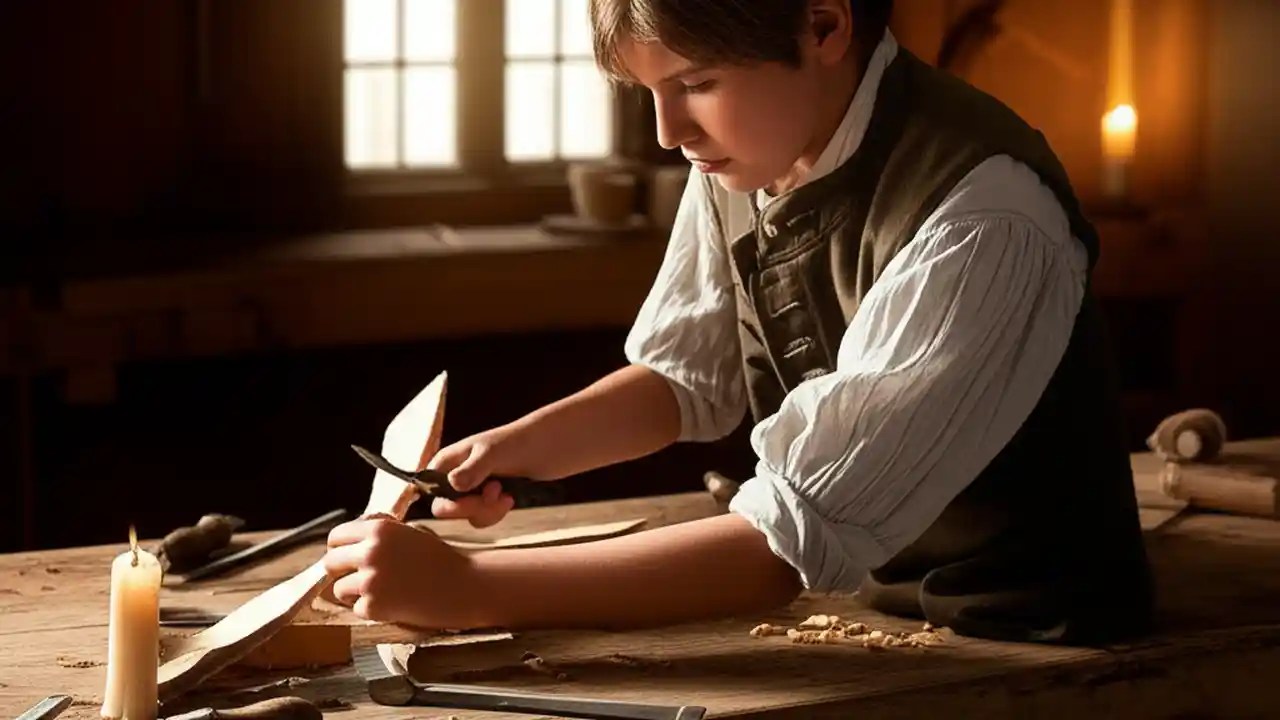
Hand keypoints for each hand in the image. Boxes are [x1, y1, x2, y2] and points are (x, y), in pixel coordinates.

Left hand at [322, 514, 482, 628]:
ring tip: (380, 592)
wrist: (465, 586)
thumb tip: (348, 542)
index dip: (341, 547)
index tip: (348, 556)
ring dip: (354, 593)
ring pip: (338, 589)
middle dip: (342, 571)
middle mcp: (370, 552)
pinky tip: (391, 604)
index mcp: (379, 529)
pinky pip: (356, 609)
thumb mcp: (409, 533)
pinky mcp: (373, 607)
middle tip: (360, 577)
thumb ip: (378, 535)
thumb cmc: (440, 560)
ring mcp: (370, 580)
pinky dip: (370, 610)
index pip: (336, 536)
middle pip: (330, 562)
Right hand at [427, 422, 547, 528]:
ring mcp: (472, 489)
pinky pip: (483, 518)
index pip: (429, 490)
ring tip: (505, 494)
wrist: (549, 447)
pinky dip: (496, 513)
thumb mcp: (493, 453)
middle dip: (471, 508)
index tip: (468, 500)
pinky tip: (510, 499)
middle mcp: (455, 476)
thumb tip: (452, 485)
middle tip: (493, 493)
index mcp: (447, 461)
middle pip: (446, 509)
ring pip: (466, 516)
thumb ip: (472, 469)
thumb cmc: (518, 442)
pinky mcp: (488, 500)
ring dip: (487, 511)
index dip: (446, 502)